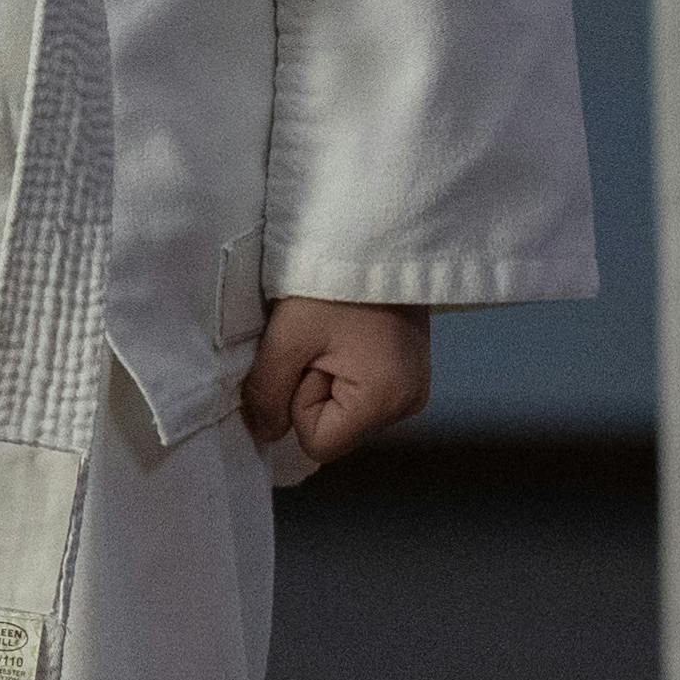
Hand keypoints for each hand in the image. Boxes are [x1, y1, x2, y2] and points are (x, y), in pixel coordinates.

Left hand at [250, 297, 431, 469]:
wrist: (375, 235)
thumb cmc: (329, 285)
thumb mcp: (286, 339)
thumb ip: (267, 393)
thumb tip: (264, 436)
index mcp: (384, 402)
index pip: (319, 443)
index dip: (300, 406)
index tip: (310, 358)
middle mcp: (408, 405)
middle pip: (336, 429)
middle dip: (315, 390)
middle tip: (322, 341)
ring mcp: (414, 390)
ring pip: (346, 411)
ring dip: (328, 379)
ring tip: (336, 336)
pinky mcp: (411, 373)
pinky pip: (362, 393)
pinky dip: (345, 370)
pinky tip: (350, 338)